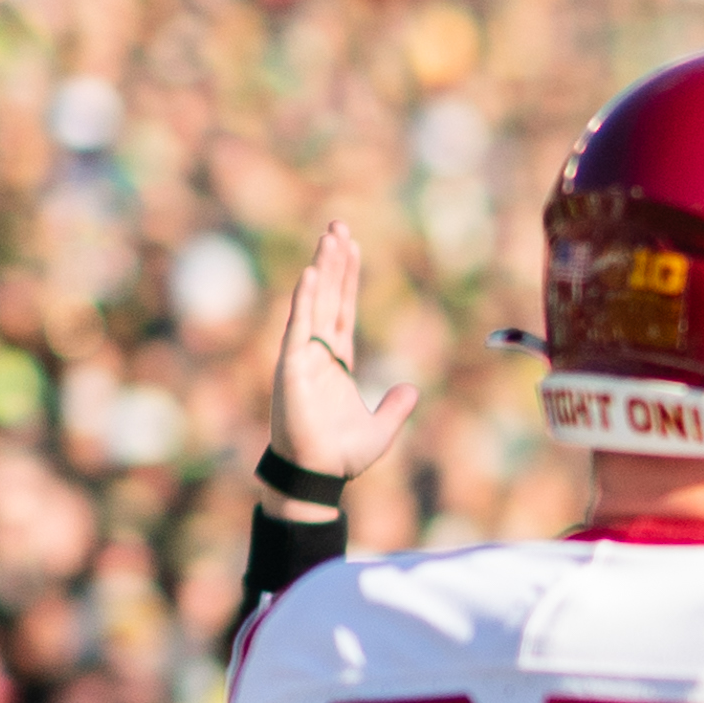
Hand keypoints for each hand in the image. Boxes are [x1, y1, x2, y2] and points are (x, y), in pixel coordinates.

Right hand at [268, 223, 419, 482]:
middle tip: (338, 225)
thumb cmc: (341, 457)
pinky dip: (304, 302)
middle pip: (329, 297)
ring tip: (329, 236)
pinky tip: (311, 275)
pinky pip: (298, 329)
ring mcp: (303, 358)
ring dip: (322, 271)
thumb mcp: (381, 430)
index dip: (348, 278)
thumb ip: (396, 407)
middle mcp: (319, 353)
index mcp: (338, 362)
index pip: (344, 309)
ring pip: (314, 304)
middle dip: (334, 262)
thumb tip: (412, 388)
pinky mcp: (291, 369)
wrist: (318, 477)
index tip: (351, 247)